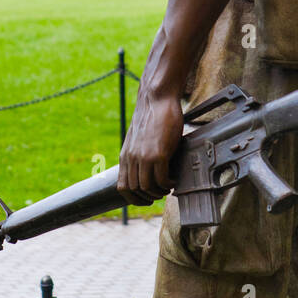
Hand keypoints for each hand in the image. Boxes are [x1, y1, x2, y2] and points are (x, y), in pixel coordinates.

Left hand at [117, 86, 183, 204]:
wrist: (157, 98)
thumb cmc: (153, 116)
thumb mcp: (139, 138)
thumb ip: (139, 153)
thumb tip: (148, 168)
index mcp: (126, 156)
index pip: (122, 187)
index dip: (134, 199)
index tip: (147, 199)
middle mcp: (132, 158)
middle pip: (135, 190)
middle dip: (149, 197)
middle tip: (161, 193)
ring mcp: (144, 156)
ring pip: (147, 187)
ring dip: (160, 192)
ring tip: (169, 187)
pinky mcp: (158, 153)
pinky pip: (161, 179)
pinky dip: (168, 184)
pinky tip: (175, 180)